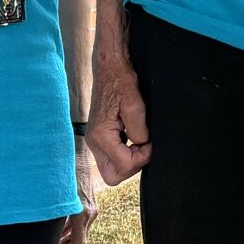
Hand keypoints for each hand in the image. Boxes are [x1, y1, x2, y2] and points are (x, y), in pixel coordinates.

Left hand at [55, 138, 98, 243]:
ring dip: (67, 243)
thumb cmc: (63, 173)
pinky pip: (80, 222)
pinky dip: (70, 231)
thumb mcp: (56, 198)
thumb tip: (46, 236)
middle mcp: (90, 213)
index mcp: (83, 214)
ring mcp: (90, 207)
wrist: (75, 152)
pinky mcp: (87, 202)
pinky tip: (59, 236)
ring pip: (80, 232)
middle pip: (80, 241)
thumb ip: (54, 218)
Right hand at [86, 54, 151, 184]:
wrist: (109, 67)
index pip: (124, 166)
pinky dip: (124, 153)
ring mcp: (95, 140)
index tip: (149, 143)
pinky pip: (112, 156)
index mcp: (101, 135)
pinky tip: (131, 135)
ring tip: (138, 139)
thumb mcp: (135, 106)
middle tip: (142, 148)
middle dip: (131, 167)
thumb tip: (142, 145)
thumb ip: (139, 131)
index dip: (142, 158)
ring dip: (128, 159)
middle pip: (113, 176)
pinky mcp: (99, 137)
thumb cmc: (120, 81)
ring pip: (112, 168)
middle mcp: (94, 142)